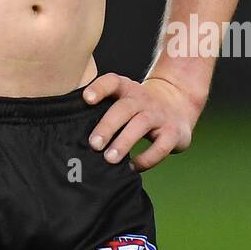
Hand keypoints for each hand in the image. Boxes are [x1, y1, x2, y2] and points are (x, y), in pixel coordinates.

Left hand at [82, 72, 201, 171]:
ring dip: (124, 142)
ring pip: (141, 125)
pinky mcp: (173, 132)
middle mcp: (143, 99)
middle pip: (124, 108)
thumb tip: (72, 133)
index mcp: (127, 89)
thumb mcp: (123, 99)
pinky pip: (160, 146)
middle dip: (107, 126)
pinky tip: (133, 167)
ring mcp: (159, 115)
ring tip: (109, 158)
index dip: (99, 88)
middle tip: (93, 144)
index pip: (112, 82)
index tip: (86, 99)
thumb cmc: (138, 107)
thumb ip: (103, 109)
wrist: (178, 103)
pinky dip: (147, 159)